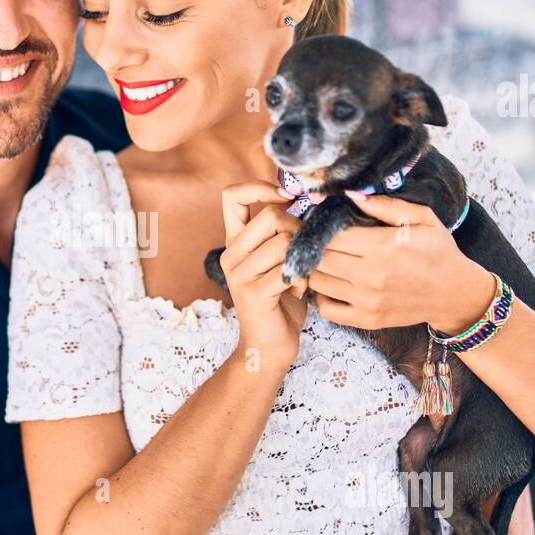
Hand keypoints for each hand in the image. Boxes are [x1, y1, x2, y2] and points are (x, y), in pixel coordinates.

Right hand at [219, 182, 308, 370]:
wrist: (269, 346)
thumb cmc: (281, 301)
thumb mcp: (278, 261)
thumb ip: (282, 233)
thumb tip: (304, 200)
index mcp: (234, 243)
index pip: (232, 196)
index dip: (260, 188)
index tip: (286, 198)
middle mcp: (231, 255)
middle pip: (270, 216)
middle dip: (298, 229)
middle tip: (304, 251)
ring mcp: (239, 274)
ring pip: (283, 242)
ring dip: (303, 258)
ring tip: (301, 277)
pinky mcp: (253, 293)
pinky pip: (288, 269)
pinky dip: (303, 279)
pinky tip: (300, 291)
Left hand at [305, 191, 493, 331]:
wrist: (455, 293)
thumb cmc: (438, 251)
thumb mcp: (422, 218)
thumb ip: (384, 205)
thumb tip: (350, 195)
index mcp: (382, 246)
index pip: (332, 234)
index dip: (324, 226)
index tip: (327, 224)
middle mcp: (371, 275)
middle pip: (319, 257)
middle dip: (317, 246)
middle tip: (322, 241)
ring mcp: (367, 300)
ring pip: (318, 281)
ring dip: (317, 269)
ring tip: (329, 260)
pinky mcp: (367, 320)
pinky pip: (326, 310)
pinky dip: (323, 297)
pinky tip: (335, 285)